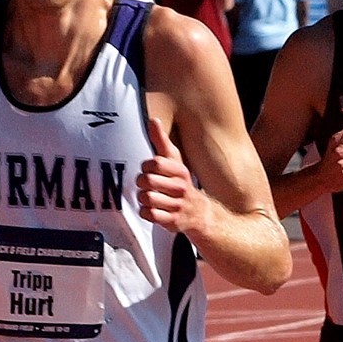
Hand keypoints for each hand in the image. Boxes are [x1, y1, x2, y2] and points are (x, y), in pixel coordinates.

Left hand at [137, 118, 208, 235]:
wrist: (200, 214)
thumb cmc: (181, 183)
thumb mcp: (175, 161)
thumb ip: (162, 141)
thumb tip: (153, 120)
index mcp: (180, 171)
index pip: (156, 163)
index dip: (146, 166)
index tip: (149, 169)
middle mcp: (181, 188)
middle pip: (148, 181)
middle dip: (142, 182)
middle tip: (146, 184)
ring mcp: (177, 206)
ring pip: (147, 198)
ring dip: (142, 198)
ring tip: (148, 196)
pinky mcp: (172, 221)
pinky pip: (149, 214)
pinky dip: (145, 212)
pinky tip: (151, 209)